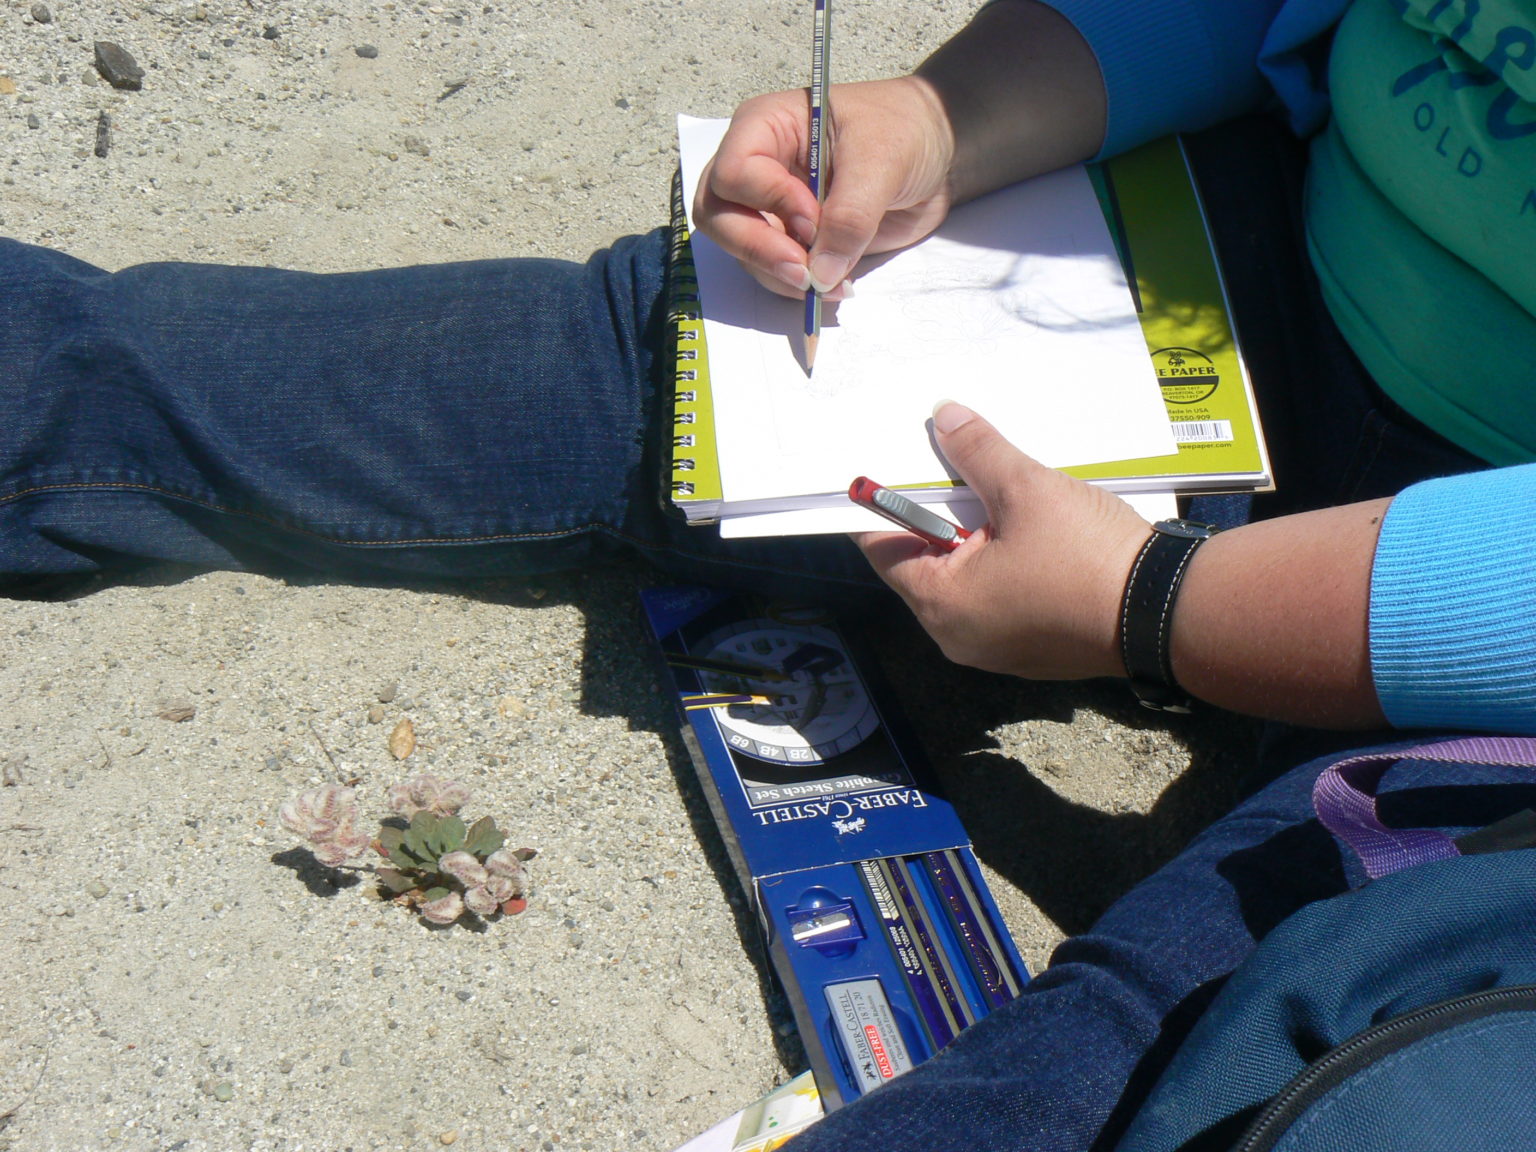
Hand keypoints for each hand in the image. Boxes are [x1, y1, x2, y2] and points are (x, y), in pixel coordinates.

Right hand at [693, 77, 955, 299]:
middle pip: (719, 218)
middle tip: (804, 273)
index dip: (769, 202)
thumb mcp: (882, 162)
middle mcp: (755, 167)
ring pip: (742, 252)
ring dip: (780, 275)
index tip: (814, 219)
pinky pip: (773, 271)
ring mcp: (768, 206)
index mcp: (765, 127)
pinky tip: (834, 286)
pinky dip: (798, 286)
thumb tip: (820, 274)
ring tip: (829, 282)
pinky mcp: (790, 238)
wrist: (934, 153)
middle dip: (759, 250)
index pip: (733, 173)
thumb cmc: (903, 130)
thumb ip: (850, 215)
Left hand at [853, 402, 1150, 681]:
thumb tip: (944, 419)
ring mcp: (996, 649)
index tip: (886, 469)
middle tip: (948, 468)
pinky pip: (999, 599)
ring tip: (996, 495)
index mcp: (942, 604)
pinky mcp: (1031, 649)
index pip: (883, 547)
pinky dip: (1002, 564)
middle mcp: (958, 636)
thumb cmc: (1088, 558)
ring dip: (974, 538)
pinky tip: (1027, 531)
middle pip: (923, 563)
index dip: (883, 504)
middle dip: (937, 515)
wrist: (1168, 615)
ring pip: (965, 581)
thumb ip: (977, 452)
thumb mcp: (1027, 490)